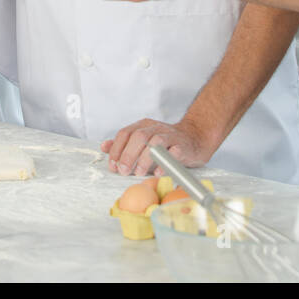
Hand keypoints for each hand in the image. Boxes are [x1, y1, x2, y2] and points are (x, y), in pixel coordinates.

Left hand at [101, 116, 215, 175]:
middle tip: (124, 171)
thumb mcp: (143, 140)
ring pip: (155, 142)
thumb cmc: (165, 142)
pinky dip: (165, 163)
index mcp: (143, 126)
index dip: (116, 149)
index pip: (125, 133)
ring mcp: (170, 136)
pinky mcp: (183, 146)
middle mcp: (155, 128)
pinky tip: (159, 172)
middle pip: (138, 137)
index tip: (113, 165)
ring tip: (139, 173)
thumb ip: (123, 144)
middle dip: (128, 154)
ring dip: (145, 159)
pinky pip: (174, 152)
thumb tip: (104, 146)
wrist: (195, 138)